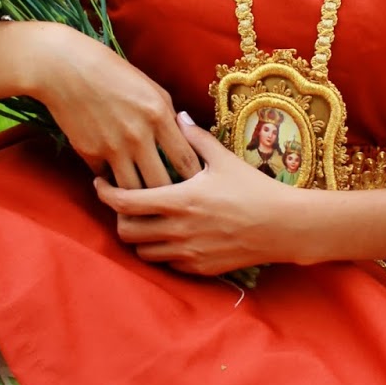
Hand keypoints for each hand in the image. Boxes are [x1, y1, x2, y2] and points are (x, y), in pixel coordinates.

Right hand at [31, 26, 201, 188]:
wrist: (65, 68)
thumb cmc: (111, 72)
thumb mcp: (150, 87)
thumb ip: (169, 115)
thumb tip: (184, 140)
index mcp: (159, 114)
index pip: (186, 160)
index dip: (193, 178)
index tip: (195, 186)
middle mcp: (138, 135)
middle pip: (162, 185)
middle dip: (169, 197)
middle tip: (171, 201)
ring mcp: (112, 147)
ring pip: (133, 192)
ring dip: (139, 198)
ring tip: (143, 201)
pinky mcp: (89, 154)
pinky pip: (107, 181)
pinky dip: (112, 184)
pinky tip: (115, 184)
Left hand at [93, 114, 301, 275]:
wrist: (284, 226)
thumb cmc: (255, 189)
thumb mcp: (224, 160)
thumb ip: (196, 138)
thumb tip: (179, 115)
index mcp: (180, 200)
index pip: (126, 202)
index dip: (106, 194)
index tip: (102, 185)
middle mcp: (179, 230)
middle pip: (126, 233)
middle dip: (120, 219)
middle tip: (127, 205)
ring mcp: (189, 253)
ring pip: (143, 253)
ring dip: (140, 238)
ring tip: (148, 221)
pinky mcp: (200, 269)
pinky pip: (168, 265)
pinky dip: (163, 252)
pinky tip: (172, 236)